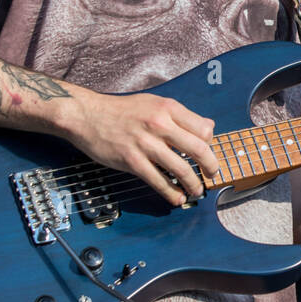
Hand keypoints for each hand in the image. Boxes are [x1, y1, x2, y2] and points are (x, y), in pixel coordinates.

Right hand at [67, 91, 219, 205]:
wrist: (88, 115)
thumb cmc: (122, 110)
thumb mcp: (154, 103)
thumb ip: (180, 115)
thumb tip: (208, 127)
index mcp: (168, 108)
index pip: (203, 128)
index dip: (210, 142)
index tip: (207, 151)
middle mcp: (159, 124)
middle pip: (198, 149)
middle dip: (210, 166)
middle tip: (212, 174)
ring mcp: (146, 144)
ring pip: (181, 169)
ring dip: (193, 184)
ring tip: (196, 190)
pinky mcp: (132, 161)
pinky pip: (159, 182)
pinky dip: (172, 193)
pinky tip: (177, 198)